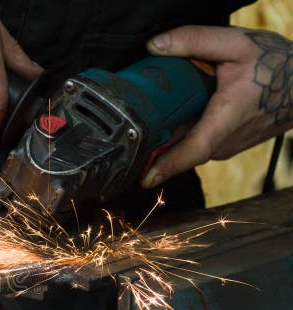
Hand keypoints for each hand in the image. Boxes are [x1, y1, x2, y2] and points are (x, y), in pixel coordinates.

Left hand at [142, 25, 292, 187]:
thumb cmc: (276, 65)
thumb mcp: (238, 43)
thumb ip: (195, 41)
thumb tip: (154, 46)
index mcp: (227, 119)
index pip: (193, 150)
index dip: (167, 166)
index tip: (144, 179)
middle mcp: (224, 141)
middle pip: (178, 148)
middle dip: (151, 143)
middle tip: (122, 134)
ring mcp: (225, 147)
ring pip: (186, 145)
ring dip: (165, 135)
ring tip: (140, 120)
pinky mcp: (225, 145)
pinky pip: (195, 142)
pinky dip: (179, 132)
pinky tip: (166, 116)